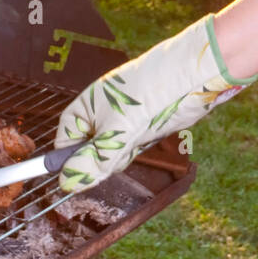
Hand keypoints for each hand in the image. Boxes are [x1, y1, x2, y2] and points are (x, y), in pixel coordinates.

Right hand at [53, 14, 257, 191]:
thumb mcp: (117, 133)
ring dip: (119, 155)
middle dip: (98, 159)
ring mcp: (123, 117)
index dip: (68, 158)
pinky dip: (134, 150)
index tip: (74, 178)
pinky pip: (129, 145)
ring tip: (135, 139)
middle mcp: (102, 111)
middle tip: (115, 155)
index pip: (66, 137)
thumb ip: (94, 159)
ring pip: (110, 148)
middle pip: (88, 147)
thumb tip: (67, 182)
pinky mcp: (142, 123)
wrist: (191, 76)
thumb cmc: (149, 95)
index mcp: (87, 105)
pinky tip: (145, 139)